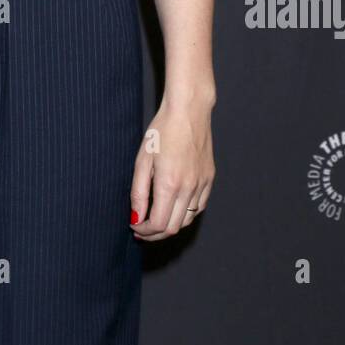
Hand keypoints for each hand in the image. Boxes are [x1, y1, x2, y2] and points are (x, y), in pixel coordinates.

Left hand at [129, 99, 214, 239]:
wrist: (189, 110)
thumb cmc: (162, 130)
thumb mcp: (143, 160)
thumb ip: (139, 192)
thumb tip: (136, 217)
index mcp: (169, 184)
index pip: (159, 224)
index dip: (145, 231)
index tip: (135, 226)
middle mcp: (189, 188)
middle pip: (173, 227)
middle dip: (155, 233)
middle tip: (142, 228)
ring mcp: (202, 184)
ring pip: (187, 220)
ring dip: (171, 226)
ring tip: (156, 220)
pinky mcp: (209, 178)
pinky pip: (199, 207)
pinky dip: (186, 214)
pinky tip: (174, 208)